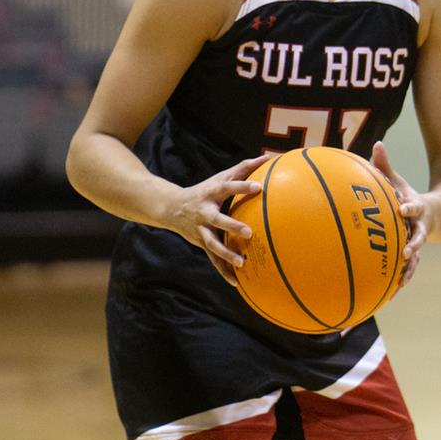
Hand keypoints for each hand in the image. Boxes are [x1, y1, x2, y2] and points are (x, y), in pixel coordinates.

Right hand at [163, 153, 270, 286]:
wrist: (172, 207)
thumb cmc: (205, 190)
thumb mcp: (220, 177)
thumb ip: (244, 168)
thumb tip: (268, 157)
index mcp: (212, 193)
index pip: (228, 188)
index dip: (242, 186)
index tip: (259, 188)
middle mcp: (205, 212)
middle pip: (218, 219)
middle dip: (232, 226)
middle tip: (250, 233)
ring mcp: (201, 229)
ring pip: (213, 244)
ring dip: (226, 254)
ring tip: (242, 263)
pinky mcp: (201, 243)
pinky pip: (212, 259)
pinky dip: (223, 271)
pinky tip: (236, 282)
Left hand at [372, 141, 428, 287]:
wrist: (436, 214)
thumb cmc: (407, 196)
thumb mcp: (398, 181)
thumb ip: (386, 166)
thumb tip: (376, 143)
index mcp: (416, 208)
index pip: (414, 207)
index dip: (410, 207)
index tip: (404, 209)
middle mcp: (419, 227)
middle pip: (419, 236)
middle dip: (415, 244)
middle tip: (407, 252)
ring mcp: (418, 242)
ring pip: (416, 257)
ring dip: (409, 269)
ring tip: (400, 282)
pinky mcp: (414, 253)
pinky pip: (408, 268)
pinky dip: (401, 279)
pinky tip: (390, 294)